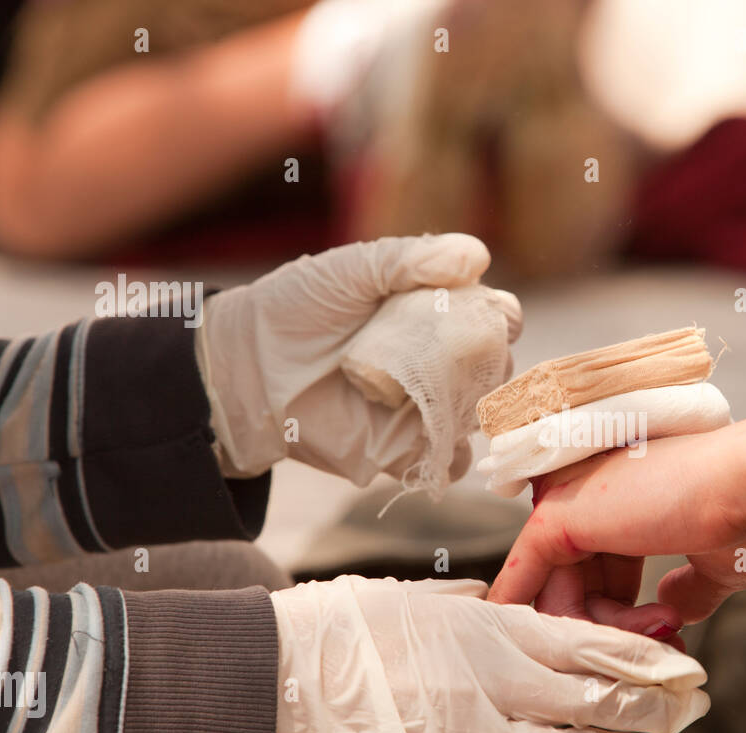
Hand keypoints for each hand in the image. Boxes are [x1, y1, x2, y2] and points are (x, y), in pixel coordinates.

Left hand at [196, 234, 520, 486]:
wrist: (243, 369)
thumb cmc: (294, 309)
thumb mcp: (351, 271)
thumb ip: (410, 260)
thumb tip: (478, 257)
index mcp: (433, 314)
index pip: (492, 316)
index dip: (502, 316)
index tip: (495, 315)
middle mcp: (437, 362)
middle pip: (496, 366)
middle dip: (496, 364)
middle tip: (473, 358)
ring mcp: (422, 407)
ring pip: (480, 414)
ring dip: (481, 408)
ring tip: (457, 397)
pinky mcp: (401, 450)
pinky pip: (448, 463)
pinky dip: (456, 457)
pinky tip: (442, 441)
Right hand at [271, 575, 709, 732]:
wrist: (278, 674)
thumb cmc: (348, 626)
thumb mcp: (420, 599)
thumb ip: (471, 603)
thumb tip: (498, 596)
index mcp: (489, 630)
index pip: (586, 641)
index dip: (644, 657)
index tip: (687, 665)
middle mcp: (490, 681)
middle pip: (591, 697)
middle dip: (652, 706)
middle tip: (695, 712)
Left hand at [489, 425, 745, 623]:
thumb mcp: (718, 563)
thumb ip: (688, 586)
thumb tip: (672, 609)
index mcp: (631, 495)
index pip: (604, 570)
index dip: (628, 614)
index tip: (666, 637)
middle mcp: (594, 490)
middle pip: (578, 585)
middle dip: (616, 630)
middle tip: (665, 647)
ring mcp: (570, 499)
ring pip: (558, 593)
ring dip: (604, 634)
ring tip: (661, 636)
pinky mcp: (554, 518)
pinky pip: (523, 582)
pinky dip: (531, 620)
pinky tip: (544, 649)